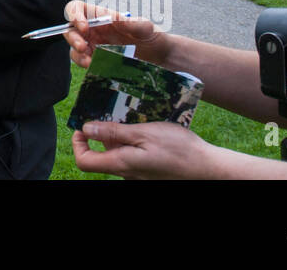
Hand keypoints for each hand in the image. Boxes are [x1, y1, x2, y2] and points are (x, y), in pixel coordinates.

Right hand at [63, 0, 164, 68]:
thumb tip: (116, 18)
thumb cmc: (152, 37)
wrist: (158, 56)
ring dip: (76, 53)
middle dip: (73, 37)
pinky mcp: (97, 58)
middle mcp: (95, 28)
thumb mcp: (146, 28)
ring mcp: (95, 44)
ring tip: (88, 60)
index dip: (74, 14)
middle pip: (71, 28)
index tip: (83, 27)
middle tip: (82, 47)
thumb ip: (133, 23)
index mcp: (102, 15)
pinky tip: (92, 65)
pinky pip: (82, 60)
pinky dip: (83, 63)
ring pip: (74, 46)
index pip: (78, 8)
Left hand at [72, 120, 219, 179]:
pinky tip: (145, 127)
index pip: (84, 161)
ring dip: (118, 135)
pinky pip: (132, 155)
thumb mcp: (144, 133)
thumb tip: (87, 128)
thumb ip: (113, 132)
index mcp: (121, 164)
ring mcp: (138, 173)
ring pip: (117, 153)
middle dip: (101, 134)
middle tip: (111, 113)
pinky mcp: (149, 170)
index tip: (83, 126)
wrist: (208, 168)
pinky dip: (132, 141)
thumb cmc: (179, 150)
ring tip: (131, 116)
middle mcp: (126, 172)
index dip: (78, 143)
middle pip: (101, 155)